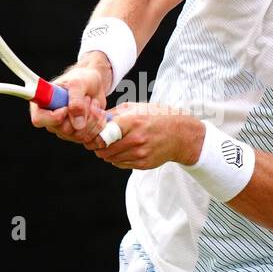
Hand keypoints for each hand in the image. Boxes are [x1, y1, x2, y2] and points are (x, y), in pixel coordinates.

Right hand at [29, 54, 111, 144]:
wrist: (94, 85)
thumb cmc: (81, 79)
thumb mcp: (78, 83)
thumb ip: (76, 100)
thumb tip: (77, 124)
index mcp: (43, 104)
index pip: (39, 119)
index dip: (54, 117)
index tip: (66, 107)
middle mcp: (50, 119)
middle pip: (63, 130)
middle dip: (81, 114)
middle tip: (87, 98)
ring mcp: (64, 129)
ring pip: (78, 135)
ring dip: (92, 118)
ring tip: (93, 102)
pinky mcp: (77, 134)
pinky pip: (88, 138)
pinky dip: (97, 125)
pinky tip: (98, 112)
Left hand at [88, 103, 204, 169]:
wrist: (181, 135)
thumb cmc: (156, 117)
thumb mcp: (136, 107)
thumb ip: (114, 113)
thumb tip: (93, 118)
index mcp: (132, 121)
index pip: (103, 134)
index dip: (93, 136)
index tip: (91, 135)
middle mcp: (136, 139)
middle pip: (103, 149)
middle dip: (96, 146)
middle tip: (97, 141)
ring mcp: (140, 153)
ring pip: (110, 158)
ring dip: (106, 153)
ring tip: (112, 144)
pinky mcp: (143, 164)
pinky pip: (120, 164)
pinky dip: (117, 158)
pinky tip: (124, 150)